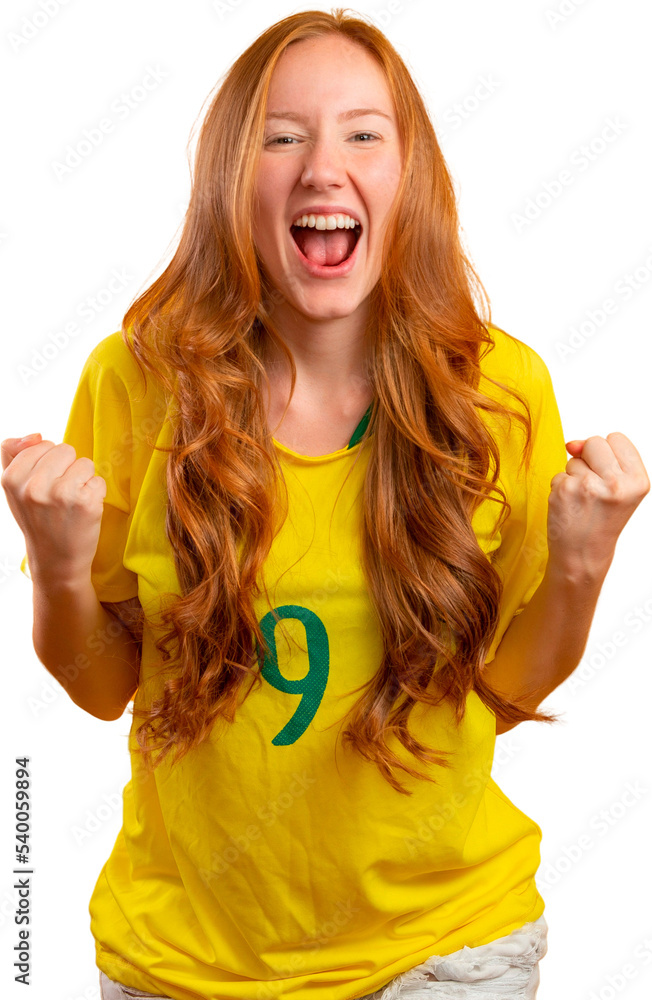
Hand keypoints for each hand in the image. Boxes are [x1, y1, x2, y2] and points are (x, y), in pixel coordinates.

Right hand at [1, 433, 106, 587]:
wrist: (56, 560)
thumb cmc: (37, 519)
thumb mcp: (14, 487)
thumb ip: (14, 453)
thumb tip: (36, 435)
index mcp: (12, 478)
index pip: (43, 444)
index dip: (48, 464)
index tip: (43, 487)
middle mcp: (34, 485)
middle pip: (65, 449)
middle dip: (67, 468)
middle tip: (59, 496)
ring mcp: (61, 494)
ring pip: (85, 463)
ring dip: (83, 480)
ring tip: (71, 503)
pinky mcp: (86, 503)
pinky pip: (99, 480)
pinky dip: (95, 493)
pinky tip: (83, 511)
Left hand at [547, 432, 649, 580]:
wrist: (583, 554)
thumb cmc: (601, 519)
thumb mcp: (618, 488)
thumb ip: (602, 457)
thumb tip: (572, 444)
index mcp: (637, 480)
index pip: (617, 438)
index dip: (608, 454)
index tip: (609, 475)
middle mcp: (616, 483)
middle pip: (594, 442)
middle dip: (590, 459)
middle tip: (594, 488)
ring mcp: (588, 486)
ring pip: (574, 458)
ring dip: (575, 475)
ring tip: (583, 500)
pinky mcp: (564, 490)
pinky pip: (559, 473)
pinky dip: (561, 486)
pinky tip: (570, 506)